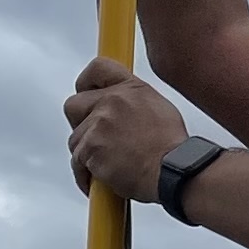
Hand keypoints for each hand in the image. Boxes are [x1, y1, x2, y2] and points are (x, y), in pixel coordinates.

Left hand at [64, 57, 185, 201]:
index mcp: (131, 88)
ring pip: (75, 139)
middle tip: (95, 138)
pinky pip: (77, 163)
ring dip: (87, 155)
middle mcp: (113, 100)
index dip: (86, 83)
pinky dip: (86, 176)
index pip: (98, 68)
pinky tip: (103, 180)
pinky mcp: (91, 148)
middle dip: (80, 124)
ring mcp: (100, 123)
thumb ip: (133, 102)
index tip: (85, 93)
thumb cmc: (173, 150)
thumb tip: (122, 109)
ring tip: (109, 166)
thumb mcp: (160, 109)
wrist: (175, 171)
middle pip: (74, 105)